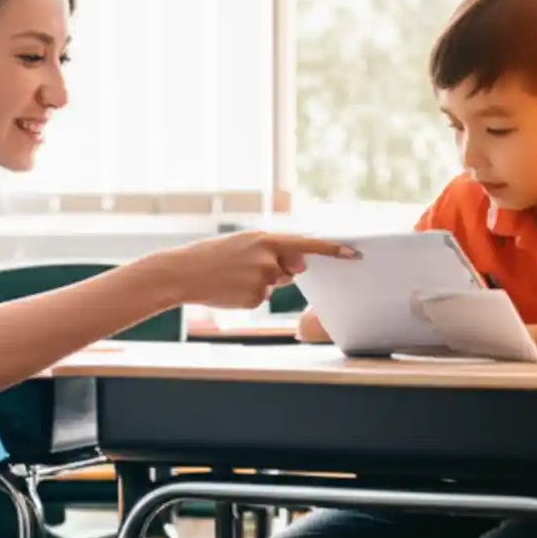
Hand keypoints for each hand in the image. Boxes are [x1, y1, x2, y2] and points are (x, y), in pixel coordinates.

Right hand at [160, 230, 358, 307]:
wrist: (181, 273)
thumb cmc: (211, 256)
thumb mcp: (243, 243)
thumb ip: (273, 251)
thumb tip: (300, 267)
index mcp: (265, 239)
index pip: (307, 244)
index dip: (332, 249)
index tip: (354, 253)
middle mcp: (267, 258)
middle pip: (290, 269)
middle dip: (278, 269)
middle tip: (244, 266)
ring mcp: (261, 280)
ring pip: (274, 285)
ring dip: (258, 283)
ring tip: (231, 276)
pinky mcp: (254, 299)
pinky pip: (261, 298)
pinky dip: (247, 295)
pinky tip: (229, 289)